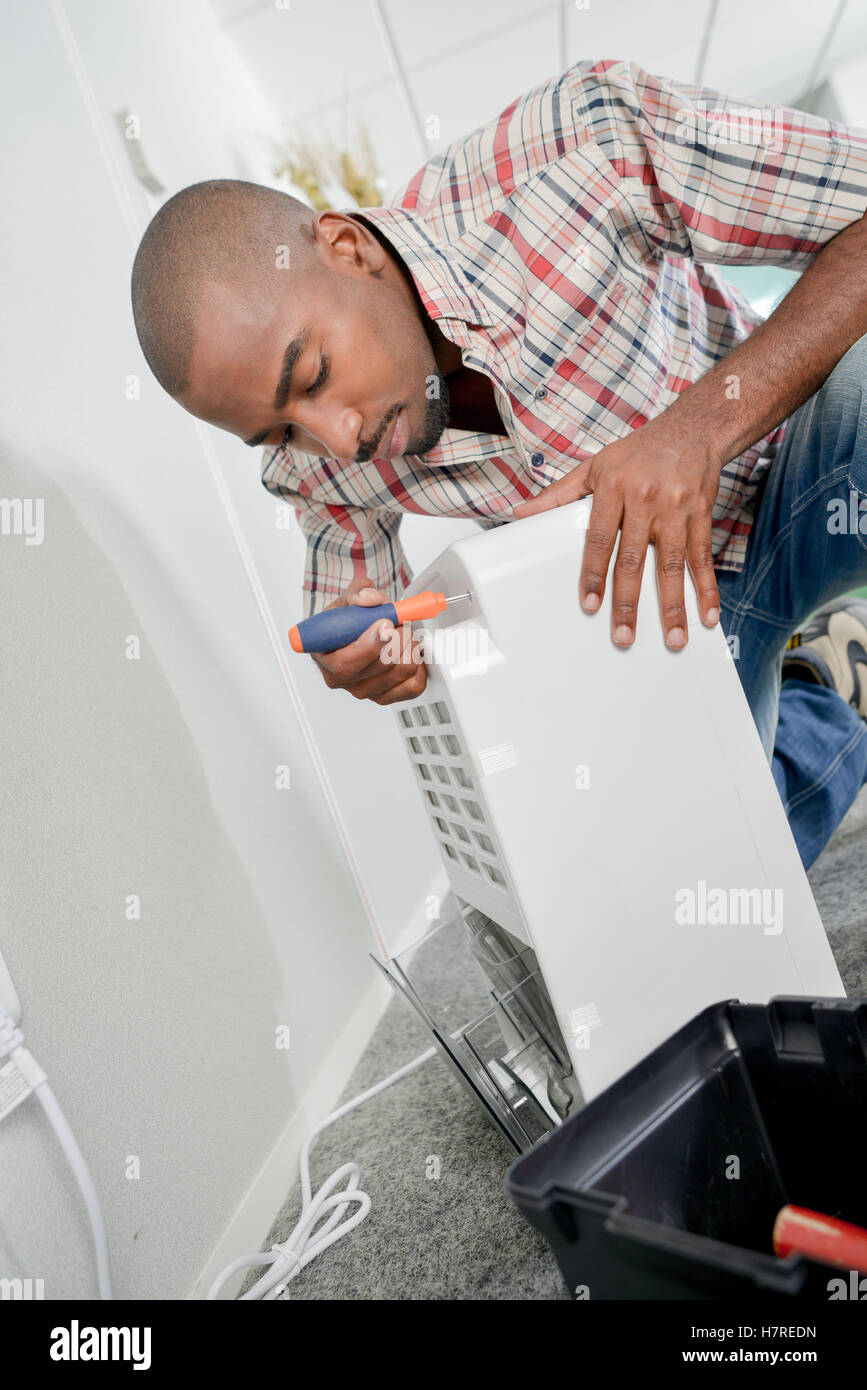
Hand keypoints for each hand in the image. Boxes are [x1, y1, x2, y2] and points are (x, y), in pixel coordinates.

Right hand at [311, 575, 426, 703]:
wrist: (355, 634)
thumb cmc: (347, 622)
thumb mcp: (347, 600)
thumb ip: (357, 593)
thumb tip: (371, 599)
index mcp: (324, 657)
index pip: (345, 663)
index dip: (369, 645)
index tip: (386, 624)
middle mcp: (341, 679)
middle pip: (379, 667)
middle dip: (399, 638)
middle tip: (402, 622)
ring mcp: (363, 691)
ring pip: (401, 672)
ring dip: (410, 647)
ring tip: (404, 634)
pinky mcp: (384, 697)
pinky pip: (413, 686)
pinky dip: (419, 666)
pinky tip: (408, 652)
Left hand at [512, 420, 722, 647]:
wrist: (693, 428)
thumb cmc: (638, 451)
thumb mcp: (594, 466)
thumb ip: (558, 495)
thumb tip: (520, 514)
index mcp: (613, 488)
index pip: (599, 539)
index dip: (593, 574)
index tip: (589, 605)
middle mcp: (645, 500)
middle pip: (634, 560)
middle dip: (628, 603)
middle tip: (623, 637)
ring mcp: (676, 509)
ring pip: (672, 566)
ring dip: (673, 606)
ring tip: (673, 639)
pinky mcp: (701, 515)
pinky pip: (703, 558)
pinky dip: (707, 589)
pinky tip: (707, 616)